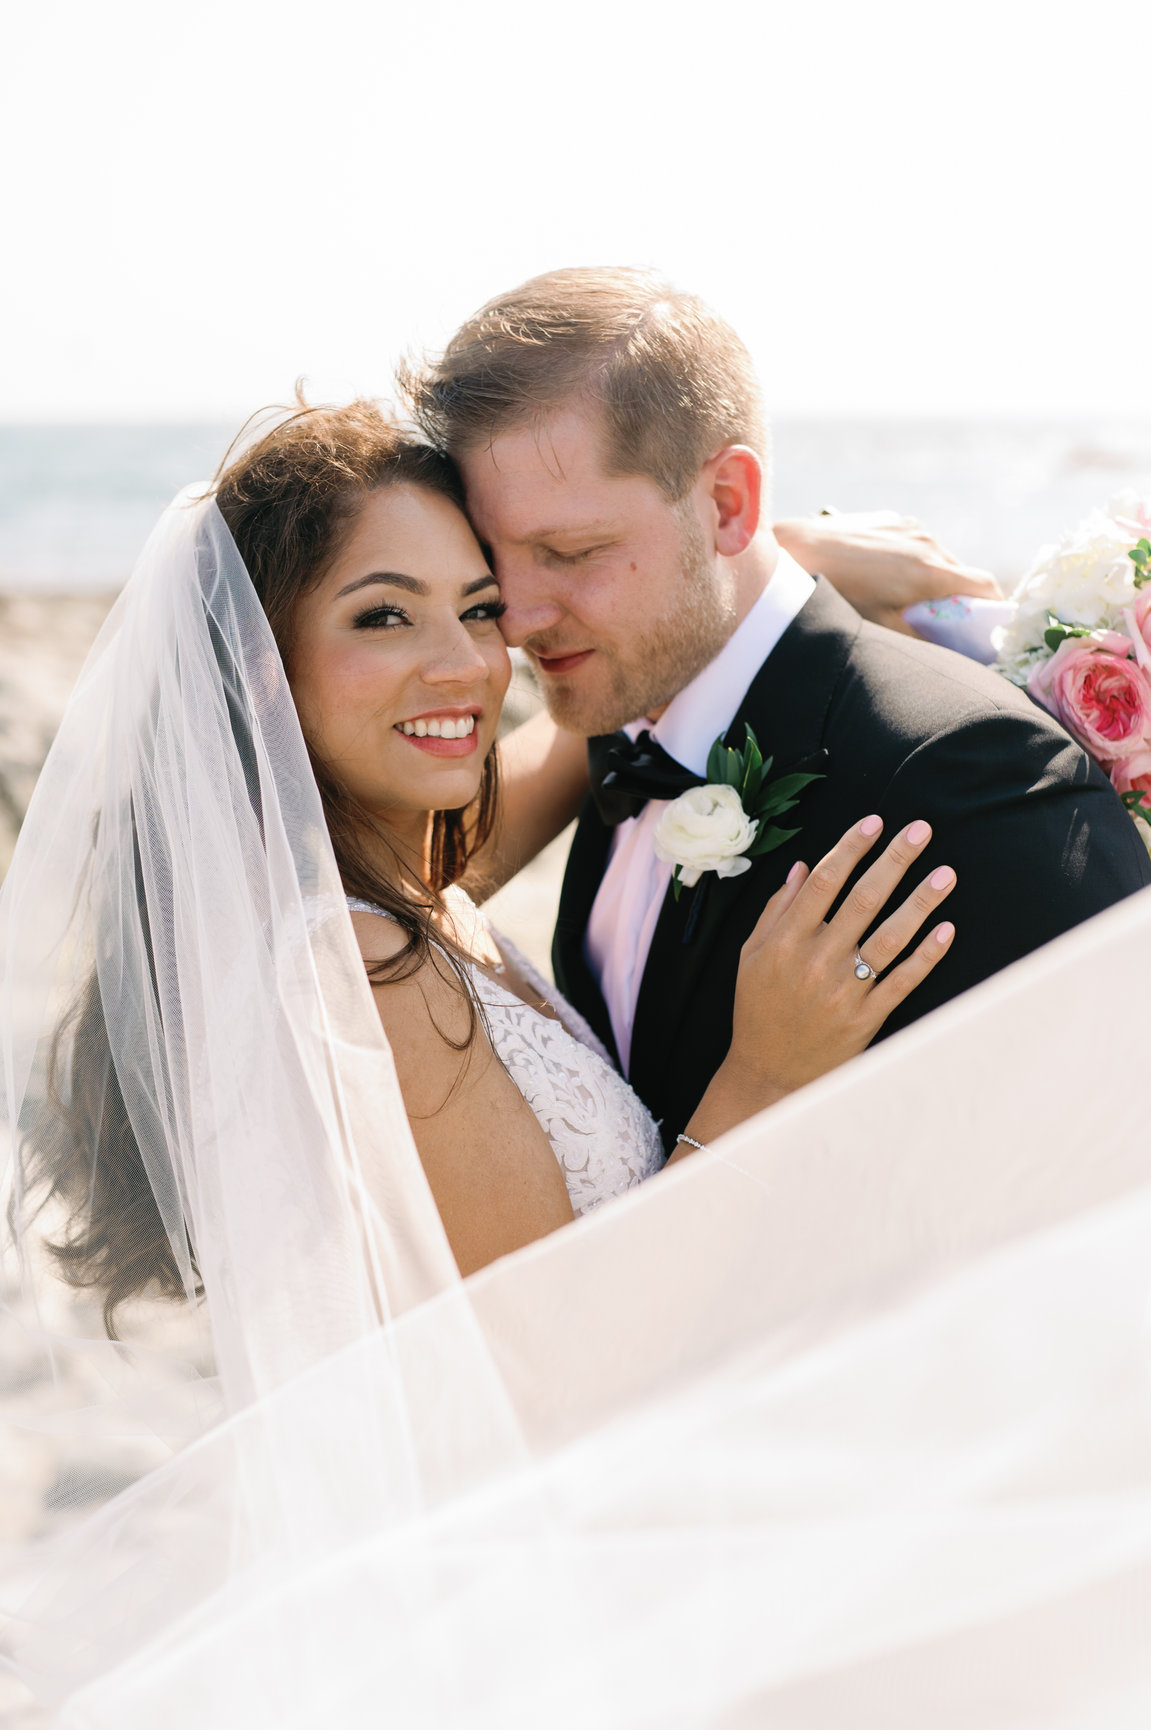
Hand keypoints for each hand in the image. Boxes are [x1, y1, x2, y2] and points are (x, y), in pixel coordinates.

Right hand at [727, 815, 955, 1098]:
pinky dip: (925, 957)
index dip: (850, 849)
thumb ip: (775, 911)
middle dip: (894, 861)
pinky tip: (946, 931)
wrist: (768, 1074)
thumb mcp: (751, 956)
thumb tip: (799, 867)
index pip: (823, 882)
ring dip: (920, 903)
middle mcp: (816, 962)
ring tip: (946, 874)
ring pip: (889, 938)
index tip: (875, 822)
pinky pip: (902, 981)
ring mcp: (844, 991)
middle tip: (921, 831)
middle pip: (862, 900)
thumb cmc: (758, 1009)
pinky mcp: (866, 1018)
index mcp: (785, 942)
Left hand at [774, 510, 1001, 635]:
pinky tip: (886, 576)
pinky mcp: (894, 520)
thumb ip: (919, 642)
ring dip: (935, 579)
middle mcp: (928, 544)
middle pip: (962, 574)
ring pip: (940, 558)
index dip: (994, 608)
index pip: (985, 586)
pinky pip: (917, 544)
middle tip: (946, 624)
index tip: (990, 628)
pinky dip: (915, 561)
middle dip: (961, 599)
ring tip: (909, 600)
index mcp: (931, 571)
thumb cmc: (840, 592)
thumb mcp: (880, 626)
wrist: (801, 549)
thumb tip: (948, 660)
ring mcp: (912, 528)